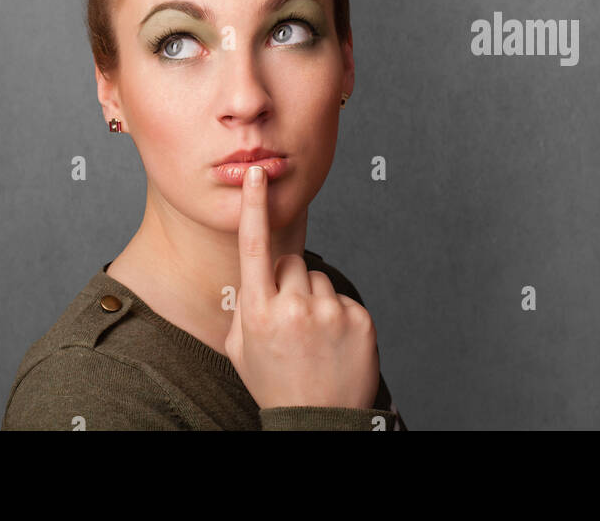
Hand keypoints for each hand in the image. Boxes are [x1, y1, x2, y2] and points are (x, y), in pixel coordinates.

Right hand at [223, 165, 379, 409]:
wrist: (318, 425)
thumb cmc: (274, 383)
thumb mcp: (240, 347)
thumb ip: (242, 305)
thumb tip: (252, 273)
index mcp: (259, 312)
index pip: (254, 247)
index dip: (253, 207)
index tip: (256, 175)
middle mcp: (293, 307)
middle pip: (290, 263)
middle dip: (288, 283)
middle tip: (290, 322)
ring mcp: (329, 313)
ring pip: (318, 279)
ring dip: (314, 299)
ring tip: (313, 338)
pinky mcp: (359, 320)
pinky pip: (343, 299)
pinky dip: (339, 316)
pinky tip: (334, 344)